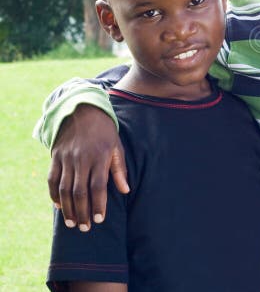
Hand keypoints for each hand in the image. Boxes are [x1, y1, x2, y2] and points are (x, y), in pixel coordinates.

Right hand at [48, 104, 128, 231]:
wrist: (82, 112)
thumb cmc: (105, 132)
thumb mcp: (117, 147)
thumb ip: (119, 170)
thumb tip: (126, 190)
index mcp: (100, 157)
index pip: (98, 187)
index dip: (98, 205)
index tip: (99, 220)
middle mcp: (81, 159)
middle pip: (80, 192)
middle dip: (82, 212)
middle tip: (84, 228)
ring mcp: (66, 159)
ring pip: (64, 189)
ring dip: (68, 208)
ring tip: (72, 223)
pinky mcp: (55, 157)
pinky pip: (52, 179)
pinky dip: (53, 195)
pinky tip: (59, 207)